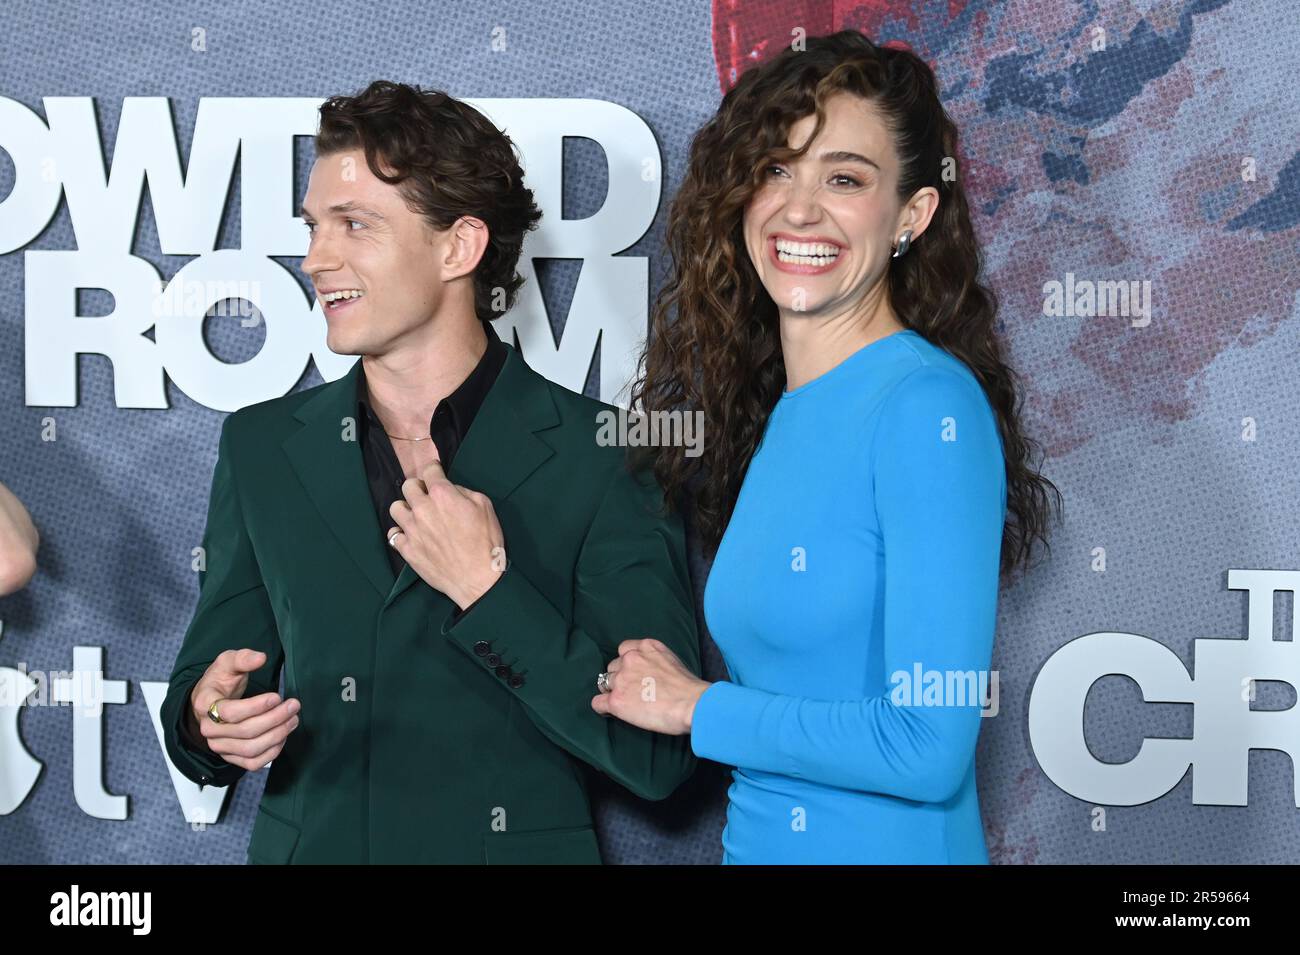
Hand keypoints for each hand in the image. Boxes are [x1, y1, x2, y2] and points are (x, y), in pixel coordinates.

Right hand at [187, 648, 299, 770]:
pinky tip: (283, 736)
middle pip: (245, 731)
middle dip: (275, 719)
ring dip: (277, 735)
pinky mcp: (231, 756)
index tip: (277, 697)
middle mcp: (209, 729)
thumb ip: (243, 658)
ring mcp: (219, 746)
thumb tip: (260, 658)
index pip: (230, 712)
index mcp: (205, 704)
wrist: (209, 703)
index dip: (256, 706)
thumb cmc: (220, 682)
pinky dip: (271, 753)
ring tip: (293, 719)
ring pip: (250, 749)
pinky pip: (252, 763)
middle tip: (293, 706)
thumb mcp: (227, 663)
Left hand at [385, 459, 505, 609]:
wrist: (478, 579)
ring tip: (417, 516)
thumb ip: (464, 492)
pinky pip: (393, 534)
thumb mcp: (485, 507)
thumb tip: (451, 491)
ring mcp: (412, 530)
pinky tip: (411, 535)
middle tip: (427, 496)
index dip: (434, 469)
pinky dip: (401, 533)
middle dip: (418, 487)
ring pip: (395, 508)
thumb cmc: (486, 542)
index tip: (436, 473)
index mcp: (442, 494)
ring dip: (406, 508)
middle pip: (408, 486)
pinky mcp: (406, 550)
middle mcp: (422, 508)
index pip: (428, 470)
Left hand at [590, 638, 710, 735]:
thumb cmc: (689, 689)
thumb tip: (649, 675)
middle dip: (621, 678)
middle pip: (613, 667)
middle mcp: (631, 659)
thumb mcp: (672, 661)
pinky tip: (613, 712)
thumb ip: (655, 662)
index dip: (628, 664)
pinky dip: (603, 708)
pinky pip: (597, 703)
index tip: (634, 674)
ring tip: (626, 703)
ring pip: (604, 683)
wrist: (691, 704)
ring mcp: (622, 679)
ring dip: (613, 691)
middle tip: (633, 691)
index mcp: (646, 647)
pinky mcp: (616, 700)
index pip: (625, 649)